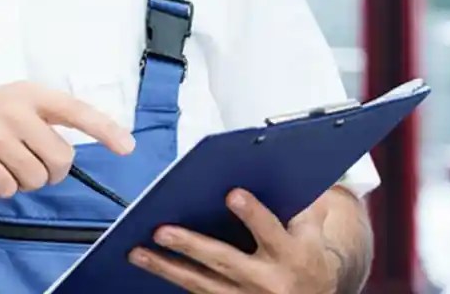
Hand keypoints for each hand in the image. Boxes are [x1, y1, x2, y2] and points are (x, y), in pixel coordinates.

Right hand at [0, 82, 135, 197]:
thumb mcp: (15, 102)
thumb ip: (45, 121)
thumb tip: (71, 155)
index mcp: (31, 95)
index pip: (76, 110)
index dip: (104, 129)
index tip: (127, 147)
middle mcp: (15, 112)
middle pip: (60, 159)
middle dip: (51, 171)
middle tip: (32, 165)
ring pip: (35, 178)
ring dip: (23, 181)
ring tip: (3, 164)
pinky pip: (8, 189)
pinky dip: (0, 187)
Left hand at [129, 189, 338, 293]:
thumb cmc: (307, 262)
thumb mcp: (312, 234)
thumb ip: (300, 204)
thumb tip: (282, 168)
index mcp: (290, 254)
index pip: (270, 230)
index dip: (252, 213)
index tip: (233, 194)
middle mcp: (267, 279)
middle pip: (225, 260)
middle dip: (191, 245)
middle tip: (162, 230)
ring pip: (201, 283)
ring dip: (167, 267)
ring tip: (138, 252)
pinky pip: (197, 293)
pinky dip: (172, 280)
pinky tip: (150, 266)